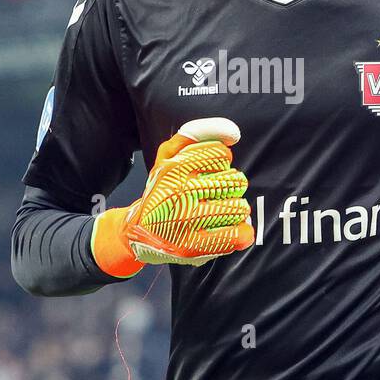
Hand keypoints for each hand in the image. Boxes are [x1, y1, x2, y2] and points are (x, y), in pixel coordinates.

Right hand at [91, 118, 253, 276]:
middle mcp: (180, 192)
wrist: (139, 231)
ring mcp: (187, 220)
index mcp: (174, 167)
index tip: (213, 170)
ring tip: (226, 211)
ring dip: (237, 209)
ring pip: (238, 208)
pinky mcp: (194, 246)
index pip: (220, 155)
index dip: (222, 162)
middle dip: (232, 186)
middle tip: (221, 193)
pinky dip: (241, 232)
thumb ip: (196, 134)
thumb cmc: (161, 190)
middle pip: (234, 181)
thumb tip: (233, 134)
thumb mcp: (167, 155)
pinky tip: (232, 229)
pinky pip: (237, 235)